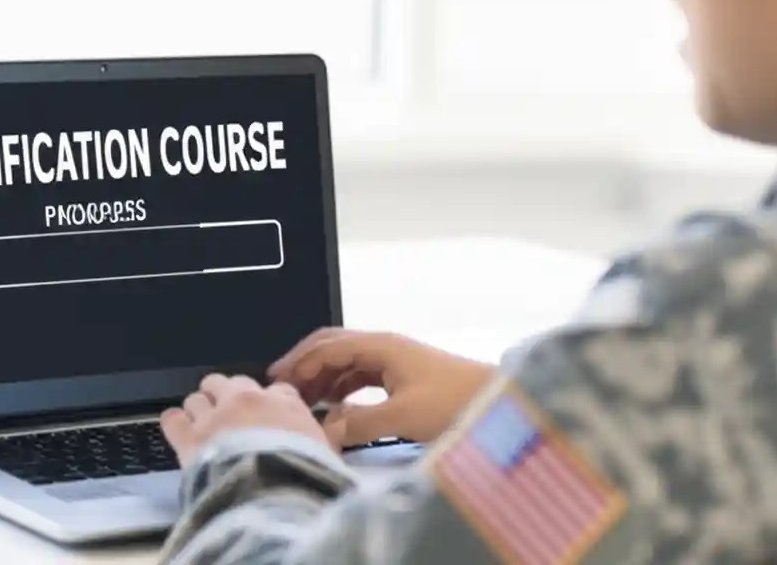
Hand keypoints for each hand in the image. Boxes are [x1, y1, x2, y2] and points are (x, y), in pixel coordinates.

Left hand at [159, 373, 335, 465]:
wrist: (274, 499)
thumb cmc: (305, 481)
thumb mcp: (327, 457)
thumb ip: (321, 441)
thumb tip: (325, 443)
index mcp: (285, 403)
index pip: (274, 389)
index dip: (267, 402)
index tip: (266, 415)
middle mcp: (247, 400)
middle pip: (229, 383)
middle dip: (227, 398)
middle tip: (228, 418)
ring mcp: (216, 415)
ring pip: (198, 397)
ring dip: (200, 411)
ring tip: (202, 429)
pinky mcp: (189, 436)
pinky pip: (172, 417)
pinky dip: (175, 424)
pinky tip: (178, 433)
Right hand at [268, 328, 493, 446]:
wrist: (500, 404)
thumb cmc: (457, 402)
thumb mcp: (402, 416)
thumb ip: (358, 423)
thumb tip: (323, 430)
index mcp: (381, 346)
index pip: (326, 346)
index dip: (298, 362)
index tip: (276, 381)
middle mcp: (385, 347)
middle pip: (333, 347)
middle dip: (305, 365)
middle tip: (282, 387)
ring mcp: (396, 360)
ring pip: (348, 363)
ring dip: (324, 379)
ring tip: (304, 401)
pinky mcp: (405, 377)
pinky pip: (362, 376)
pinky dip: (343, 388)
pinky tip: (336, 406)